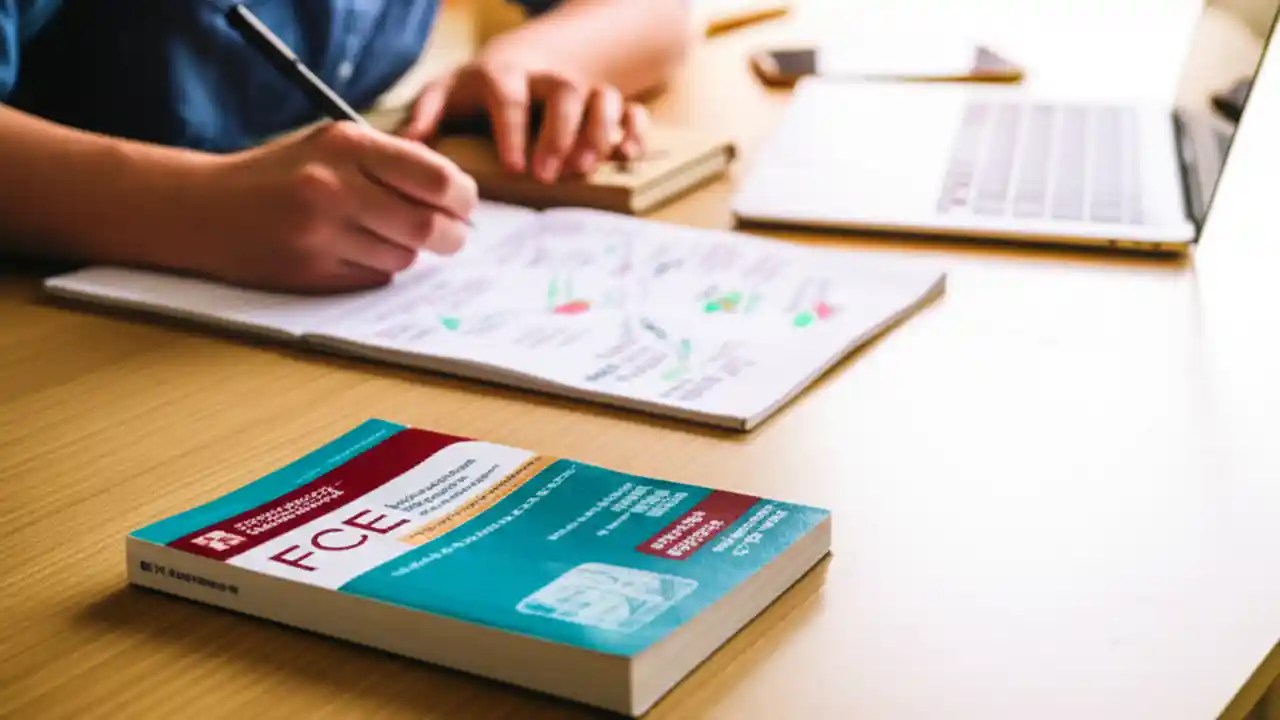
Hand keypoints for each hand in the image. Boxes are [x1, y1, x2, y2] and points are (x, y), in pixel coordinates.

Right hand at [187, 122, 477, 292]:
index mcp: (346, 145)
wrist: (201, 209)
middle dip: (452, 236)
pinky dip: (377, 268)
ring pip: (404, 257)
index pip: (436, 178)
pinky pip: (374, 277)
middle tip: (452, 236)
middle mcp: (334, 186)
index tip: (464, 204)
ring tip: (381, 236)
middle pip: (428, 226)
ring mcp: (321, 233)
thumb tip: (459, 195)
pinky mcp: (312, 272)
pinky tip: (351, 251)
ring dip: (407, 252)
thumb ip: (392, 162)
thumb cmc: (279, 174)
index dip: (462, 197)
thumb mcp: (331, 145)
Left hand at [398, 57, 649, 182]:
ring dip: (599, 133)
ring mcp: (583, 87)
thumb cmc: (485, 85)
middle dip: (560, 134)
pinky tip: (626, 156)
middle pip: (564, 92)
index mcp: (506, 73)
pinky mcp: (608, 101)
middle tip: (549, 175)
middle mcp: (548, 77)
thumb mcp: (451, 89)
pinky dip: (634, 132)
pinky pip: (632, 110)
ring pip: (603, 97)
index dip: (512, 130)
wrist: (537, 54)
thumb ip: (428, 111)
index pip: (509, 95)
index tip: (514, 168)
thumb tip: (408, 141)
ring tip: (586, 169)